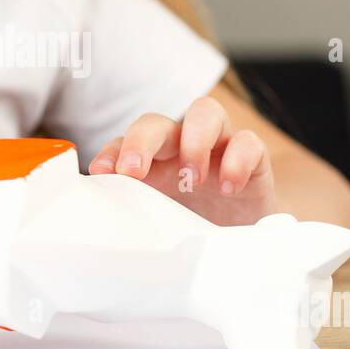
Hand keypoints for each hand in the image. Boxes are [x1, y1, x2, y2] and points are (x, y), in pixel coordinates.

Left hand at [87, 96, 278, 225]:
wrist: (245, 237)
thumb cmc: (197, 226)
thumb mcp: (161, 222)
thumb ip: (133, 213)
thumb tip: (96, 221)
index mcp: (153, 162)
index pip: (124, 142)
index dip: (111, 151)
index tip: (100, 172)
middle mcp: (181, 147)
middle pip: (157, 122)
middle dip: (141, 141)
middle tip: (134, 171)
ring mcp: (218, 147)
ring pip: (206, 111)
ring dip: (194, 141)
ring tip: (191, 179)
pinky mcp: (254, 159)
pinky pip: (249, 141)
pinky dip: (237, 160)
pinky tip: (228, 189)